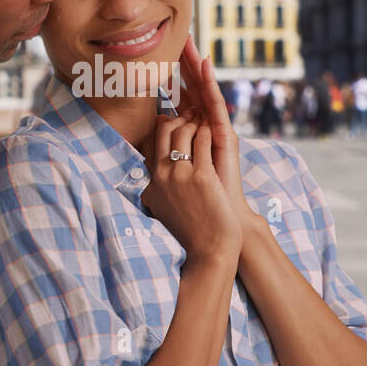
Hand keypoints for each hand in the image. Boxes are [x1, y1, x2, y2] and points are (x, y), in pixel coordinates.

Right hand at [141, 108, 240, 269]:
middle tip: (193, 114)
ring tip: (205, 121)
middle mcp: (162, 176)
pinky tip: (214, 132)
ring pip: (184, 132)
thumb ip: (157, 186)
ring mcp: (181, 175)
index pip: (153, 141)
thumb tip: (154, 170)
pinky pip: (203, 141)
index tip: (178, 121)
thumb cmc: (190, 231)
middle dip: (180, 118)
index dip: (166, 125)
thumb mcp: (163, 208)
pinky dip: (208, 132)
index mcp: (152, 182)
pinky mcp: (202, 176)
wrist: (208, 251)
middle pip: (166, 130)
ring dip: (196, 122)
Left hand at [177, 36, 255, 222]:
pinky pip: (215, 102)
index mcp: (192, 133)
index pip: (181, 97)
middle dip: (184, 63)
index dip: (172, 76)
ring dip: (196, 64)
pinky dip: (210, 82)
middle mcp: (205, 127)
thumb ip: (163, 151)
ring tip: (189, 40)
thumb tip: (152, 132)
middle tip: (178, 35)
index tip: (161, 54)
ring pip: (204, 90)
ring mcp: (216, 129)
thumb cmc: (197, 203)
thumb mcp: (172, 172)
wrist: (218, 221)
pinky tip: (205, 63)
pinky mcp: (224, 133)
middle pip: (193, 87)